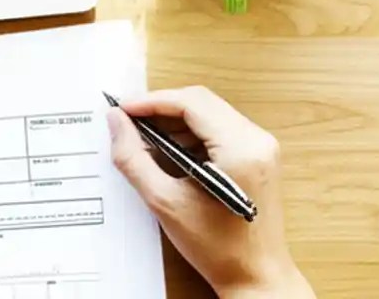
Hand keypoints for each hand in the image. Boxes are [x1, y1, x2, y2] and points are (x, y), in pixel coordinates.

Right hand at [107, 87, 314, 298]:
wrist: (256, 277)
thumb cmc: (218, 247)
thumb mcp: (165, 201)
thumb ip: (134, 157)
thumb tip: (116, 122)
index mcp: (241, 149)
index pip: (191, 103)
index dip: (152, 101)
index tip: (122, 110)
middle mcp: (257, 140)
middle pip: (201, 103)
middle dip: (161, 109)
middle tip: (128, 122)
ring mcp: (262, 147)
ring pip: (209, 114)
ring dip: (175, 121)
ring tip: (144, 139)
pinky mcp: (259, 156)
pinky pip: (219, 130)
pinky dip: (191, 134)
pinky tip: (168, 151)